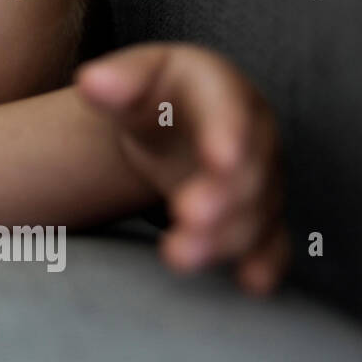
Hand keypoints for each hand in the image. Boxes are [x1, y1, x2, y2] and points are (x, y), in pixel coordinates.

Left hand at [75, 43, 288, 294]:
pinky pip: (270, 240)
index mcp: (222, 91)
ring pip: (254, 213)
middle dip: (220, 198)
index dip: (227, 136)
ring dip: (223, 238)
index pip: (228, 113)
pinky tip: (252, 283)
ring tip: (179, 258)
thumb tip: (91, 82)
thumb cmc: (153, 93)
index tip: (220, 160)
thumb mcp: (134, 77)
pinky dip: (265, 262)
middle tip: (188, 218)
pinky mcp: (256, 213)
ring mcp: (259, 176)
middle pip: (246, 172)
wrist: (175, 114)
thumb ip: (117, 81)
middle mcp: (252, 135)